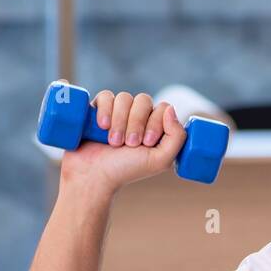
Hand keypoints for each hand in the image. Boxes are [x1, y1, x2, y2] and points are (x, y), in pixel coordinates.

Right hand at [59, 90, 186, 193]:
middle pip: (144, 100)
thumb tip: (170, 108)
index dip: (155, 123)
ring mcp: (118, 111)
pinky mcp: (99, 108)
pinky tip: (102, 126)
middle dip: (136, 123)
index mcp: (155, 127)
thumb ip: (177, 137)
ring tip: (113, 142)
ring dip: (120, 121)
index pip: (163, 108)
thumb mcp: (160, 160)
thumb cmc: (126, 170)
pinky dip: (105, 110)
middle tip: (129, 144)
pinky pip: (106, 95)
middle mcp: (138, 117)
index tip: (146, 143)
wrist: (93, 175)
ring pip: (125, 97)